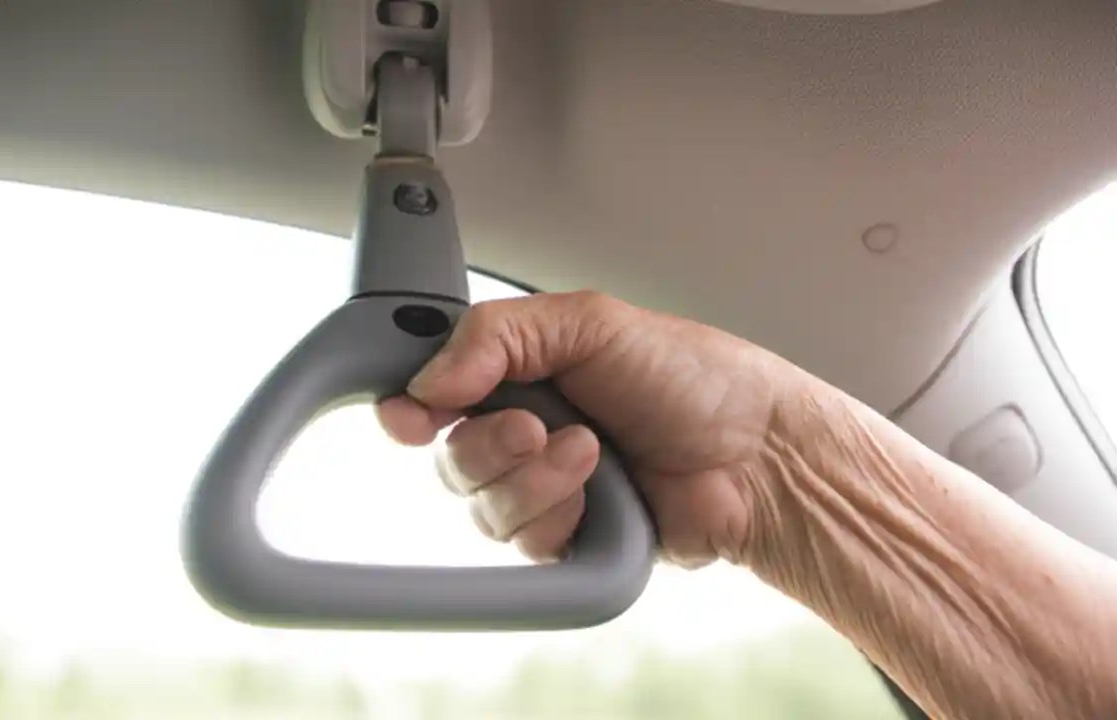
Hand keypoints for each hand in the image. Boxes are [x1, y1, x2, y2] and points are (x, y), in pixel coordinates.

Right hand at [376, 291, 800, 567]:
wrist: (759, 457)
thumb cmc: (697, 381)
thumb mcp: (592, 322)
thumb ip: (498, 334)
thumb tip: (429, 378)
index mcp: (525, 370)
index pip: (436, 387)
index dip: (412, 404)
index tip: (414, 415)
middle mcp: (527, 429)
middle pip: (449, 455)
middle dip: (486, 444)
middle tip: (535, 425)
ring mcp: (546, 487)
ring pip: (481, 504)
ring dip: (532, 480)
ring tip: (591, 454)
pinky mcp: (568, 539)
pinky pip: (523, 544)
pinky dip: (557, 516)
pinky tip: (600, 494)